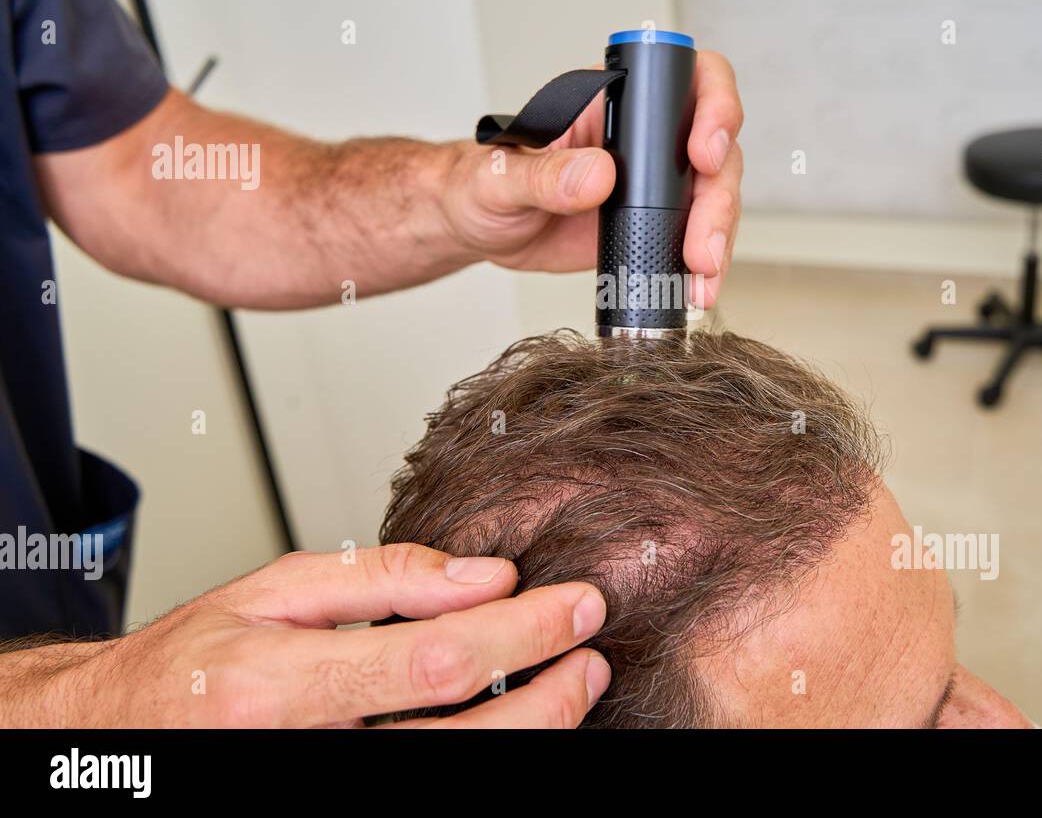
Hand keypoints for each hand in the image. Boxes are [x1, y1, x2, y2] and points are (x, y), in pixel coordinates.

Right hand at [0, 545, 608, 727]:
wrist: (123, 733)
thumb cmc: (191, 663)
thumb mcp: (271, 591)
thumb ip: (381, 579)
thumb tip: (481, 574)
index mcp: (282, 687)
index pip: (434, 663)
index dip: (520, 633)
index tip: (574, 602)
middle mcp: (308, 752)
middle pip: (465, 741)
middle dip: (549, 693)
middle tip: (591, 646)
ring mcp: (329, 787)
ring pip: (460, 775)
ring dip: (537, 728)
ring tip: (574, 680)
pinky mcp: (344, 800)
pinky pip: (435, 784)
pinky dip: (489, 751)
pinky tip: (517, 718)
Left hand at [438, 50, 743, 307]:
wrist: (479, 230)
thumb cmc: (482, 184)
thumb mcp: (501, 177)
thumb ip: (544, 174)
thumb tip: (597, 174)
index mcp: (616, 101)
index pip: (690, 79)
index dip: (715, 107)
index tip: (703, 153)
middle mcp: (647, 137)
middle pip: (718, 150)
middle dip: (719, 199)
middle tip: (702, 245)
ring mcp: (657, 183)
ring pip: (715, 198)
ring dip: (719, 239)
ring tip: (701, 279)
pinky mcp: (654, 225)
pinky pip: (696, 240)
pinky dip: (702, 268)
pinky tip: (696, 290)